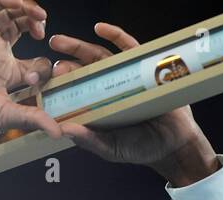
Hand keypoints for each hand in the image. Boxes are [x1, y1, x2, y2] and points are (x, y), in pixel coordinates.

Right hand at [0, 0, 62, 139]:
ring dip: (26, 9)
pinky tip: (19, 5)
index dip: (44, 62)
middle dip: (36, 23)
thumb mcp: (8, 114)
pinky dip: (7, 0)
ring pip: (10, 12)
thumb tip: (58, 133)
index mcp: (9, 73)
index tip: (41, 73)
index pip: (36, 60)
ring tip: (38, 16)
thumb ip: (33, 119)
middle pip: (23, 26)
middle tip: (42, 30)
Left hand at [49, 22, 216, 178]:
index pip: (74, 91)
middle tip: (52, 47)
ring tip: (61, 41)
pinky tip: (100, 29)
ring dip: (79, 45)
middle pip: (83, 68)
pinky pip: (128, 48)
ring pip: (99, 56)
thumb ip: (89, 140)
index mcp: (96, 107)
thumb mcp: (112, 148)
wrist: (175, 144)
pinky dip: (115, 36)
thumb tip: (63, 131)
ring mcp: (124, 76)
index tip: (48, 77)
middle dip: (67, 57)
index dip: (61, 83)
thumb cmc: (142, 148)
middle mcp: (107, 88)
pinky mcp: (143, 67)